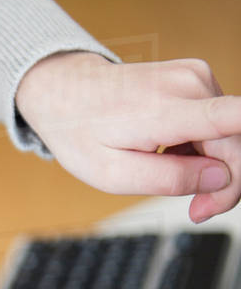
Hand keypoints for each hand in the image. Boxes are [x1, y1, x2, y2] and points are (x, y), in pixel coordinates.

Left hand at [15, 52, 240, 221]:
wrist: (64, 93)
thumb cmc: (81, 132)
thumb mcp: (113, 174)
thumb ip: (170, 179)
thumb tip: (220, 178)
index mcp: (166, 109)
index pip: (235, 119)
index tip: (227, 188)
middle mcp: (190, 84)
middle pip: (237, 142)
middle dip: (224, 184)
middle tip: (196, 211)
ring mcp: (195, 78)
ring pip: (229, 136)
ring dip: (210, 167)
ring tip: (168, 176)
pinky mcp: (196, 80)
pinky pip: (217, 124)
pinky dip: (202, 148)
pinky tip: (170, 155)